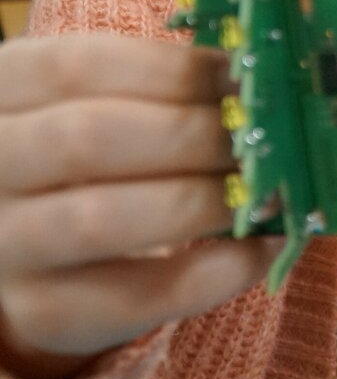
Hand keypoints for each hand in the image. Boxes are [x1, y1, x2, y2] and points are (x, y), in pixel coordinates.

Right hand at [0, 36, 279, 378]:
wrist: (39, 250)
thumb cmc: (94, 157)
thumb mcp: (110, 102)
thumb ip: (170, 87)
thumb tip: (265, 79)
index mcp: (4, 89)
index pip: (81, 67)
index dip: (177, 72)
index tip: (249, 81)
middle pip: (87, 139)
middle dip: (194, 137)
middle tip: (268, 139)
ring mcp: (6, 242)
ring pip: (98, 220)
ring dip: (203, 202)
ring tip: (269, 193)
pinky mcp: (41, 311)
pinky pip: (130, 296)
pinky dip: (209, 273)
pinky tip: (260, 249)